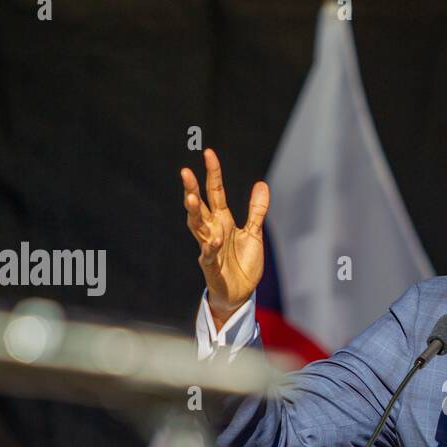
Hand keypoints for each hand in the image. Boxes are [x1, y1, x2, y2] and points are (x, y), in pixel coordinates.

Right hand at [181, 148, 269, 328]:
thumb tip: (261, 184)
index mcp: (222, 220)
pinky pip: (209, 254)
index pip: (215, 192)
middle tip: (185, 172)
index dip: (212, 173)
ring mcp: (209, 247)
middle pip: (199, 206)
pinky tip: (215, 239)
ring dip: (194, 213)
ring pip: (197, 227)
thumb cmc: (242, 263)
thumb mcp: (253, 233)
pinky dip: (211, 247)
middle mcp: (212, 230)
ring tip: (191, 198)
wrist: (240, 293)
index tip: (208, 153)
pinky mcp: (211, 266)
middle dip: (191, 189)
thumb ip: (256, 210)